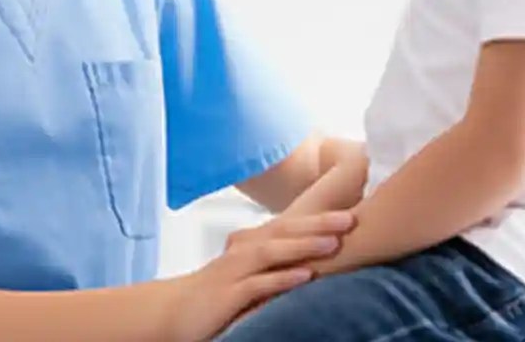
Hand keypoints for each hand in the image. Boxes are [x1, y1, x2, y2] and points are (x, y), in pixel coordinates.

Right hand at [164, 211, 354, 341]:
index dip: (319, 217)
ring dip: (303, 245)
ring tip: (333, 242)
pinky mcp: (227, 295)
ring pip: (272, 252)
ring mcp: (234, 272)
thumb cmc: (216, 294)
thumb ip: (275, 263)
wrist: (173, 312)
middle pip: (284, 231)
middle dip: (318, 223)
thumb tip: (312, 257)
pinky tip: (305, 276)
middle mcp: (244, 252)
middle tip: (351, 217)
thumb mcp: (248, 274)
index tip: (351, 212)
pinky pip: (258, 285)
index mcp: (251, 245)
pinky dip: (282, 278)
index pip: (289, 225)